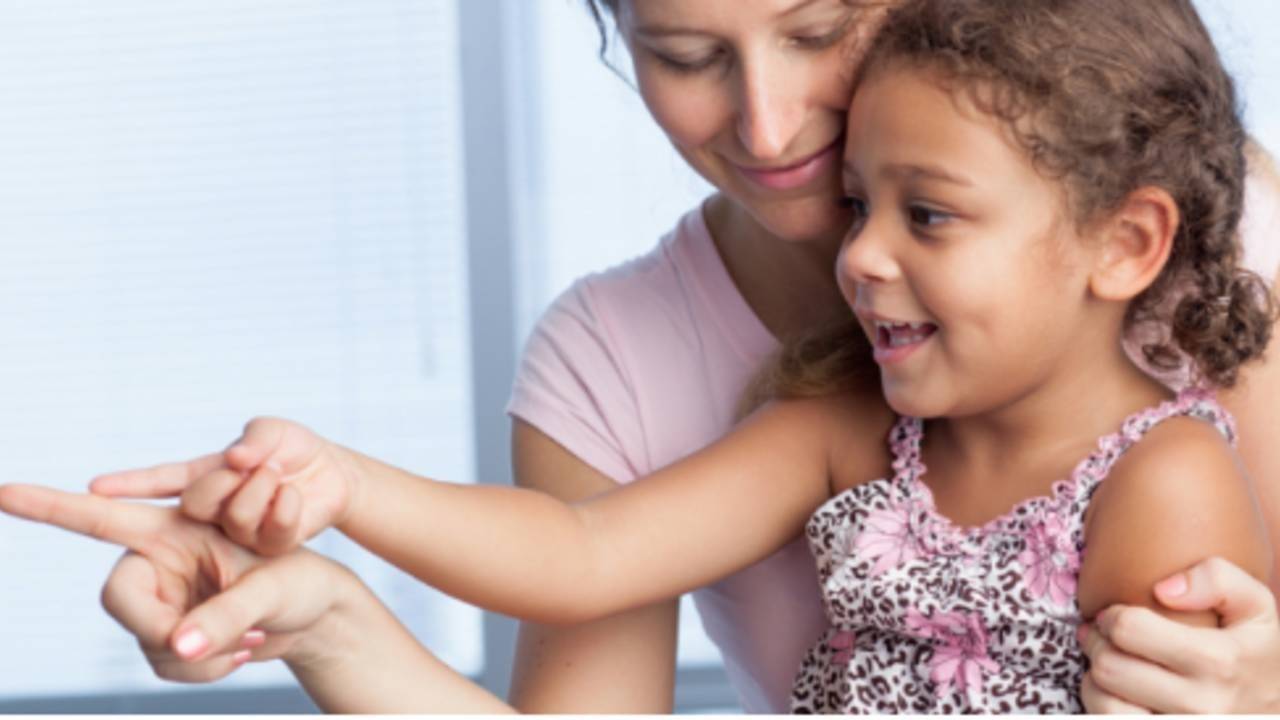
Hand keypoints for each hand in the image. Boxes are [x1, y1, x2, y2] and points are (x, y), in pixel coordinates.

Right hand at [0, 481, 354, 682]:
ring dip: (200, 655)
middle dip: (161, 624)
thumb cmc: (302, 580)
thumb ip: (224, 614)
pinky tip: (245, 651)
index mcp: (174, 529)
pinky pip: (166, 665)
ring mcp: (164, 601)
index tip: (1, 491)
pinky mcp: (174, 637)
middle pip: (119, 598)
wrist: (320, 612)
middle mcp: (159, 562)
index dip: (49, 507)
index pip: (100, 517)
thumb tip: (176, 649)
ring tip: (252, 637)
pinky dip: (205, 669)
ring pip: (146, 641)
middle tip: (204, 639)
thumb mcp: (271, 589)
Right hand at [90, 417, 360, 555]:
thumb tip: (237, 457)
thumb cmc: (292, 448)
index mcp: (205, 476)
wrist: (335, 476)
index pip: (160, 480)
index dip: (129, 485)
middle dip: (219, 484)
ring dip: (259, 489)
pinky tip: (293, 494)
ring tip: (277, 470)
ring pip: (236, 516)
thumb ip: (256, 438)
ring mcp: (242, 531)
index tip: (94, 486)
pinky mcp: (272, 546)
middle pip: (196, 502)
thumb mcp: (273, 432)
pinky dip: (285, 507)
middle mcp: (216, 508)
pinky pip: (273, 531)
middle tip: (246, 465)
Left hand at [1079, 556, 1279, 712]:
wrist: (1274, 707)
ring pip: (1103, 701)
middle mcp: (1202, 704)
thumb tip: (1163, 589)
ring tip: (1109, 662)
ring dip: (1095, 677)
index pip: (1131, 629)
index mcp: (1220, 661)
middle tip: (1102, 635)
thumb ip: (1217, 578)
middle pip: (1110, 666)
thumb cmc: (1255, 652)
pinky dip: (1102, 704)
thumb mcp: (1256, 606)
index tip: (1116, 614)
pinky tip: (1116, 691)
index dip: (1112, 616)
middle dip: (1097, 643)